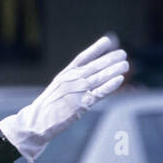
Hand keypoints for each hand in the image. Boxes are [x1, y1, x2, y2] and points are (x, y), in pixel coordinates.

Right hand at [0, 35, 128, 162]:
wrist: (37, 121)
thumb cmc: (47, 107)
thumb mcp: (57, 88)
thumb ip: (71, 80)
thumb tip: (87, 74)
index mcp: (65, 74)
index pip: (82, 57)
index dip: (96, 48)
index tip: (108, 40)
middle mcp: (71, 80)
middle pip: (94, 66)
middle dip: (110, 58)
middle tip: (123, 54)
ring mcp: (76, 91)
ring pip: (99, 77)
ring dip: (114, 70)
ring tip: (125, 64)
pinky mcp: (81, 104)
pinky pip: (99, 93)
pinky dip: (110, 85)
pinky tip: (119, 79)